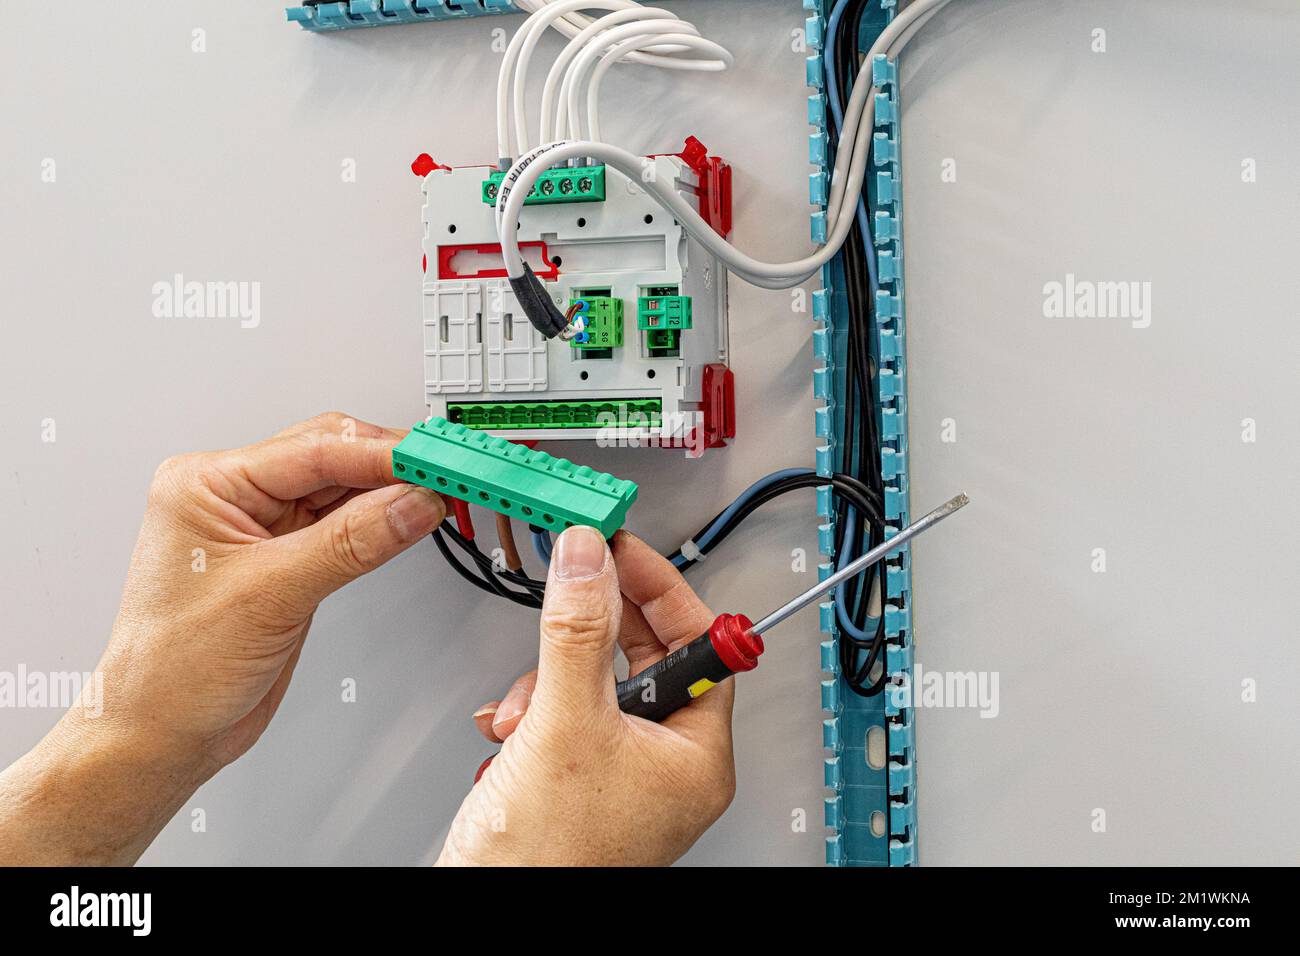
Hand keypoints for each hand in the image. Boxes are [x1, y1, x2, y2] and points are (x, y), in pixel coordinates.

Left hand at [0, 412, 444, 863]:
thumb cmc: (173, 670)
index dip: (383, 456)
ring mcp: (261, 528)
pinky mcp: (286, 558)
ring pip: (343, 489)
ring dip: (391, 493)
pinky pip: (344, 524)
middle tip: (448, 474)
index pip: (313, 450)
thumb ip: (351, 543)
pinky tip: (409, 521)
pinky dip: (381, 522)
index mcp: (208, 484)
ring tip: (440, 496)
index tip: (435, 463)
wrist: (163, 735)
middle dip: (393, 467)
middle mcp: (233, 497)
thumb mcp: (270, 595)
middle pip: (332, 457)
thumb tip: (411, 504)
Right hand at [440, 527, 736, 865]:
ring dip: (545, 683)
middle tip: (569, 590)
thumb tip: (589, 559)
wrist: (482, 910)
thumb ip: (577, 631)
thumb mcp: (565, 722)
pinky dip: (529, 713)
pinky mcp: (578, 779)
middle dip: (587, 639)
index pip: (699, 641)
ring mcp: (622, 773)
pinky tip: (510, 736)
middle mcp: (666, 764)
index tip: (622, 548)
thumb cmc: (547, 861)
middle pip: (641, 657)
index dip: (659, 587)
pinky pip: (561, 714)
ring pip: (591, 683)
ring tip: (523, 712)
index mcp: (695, 754)